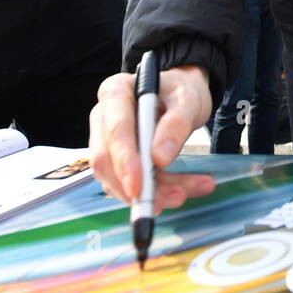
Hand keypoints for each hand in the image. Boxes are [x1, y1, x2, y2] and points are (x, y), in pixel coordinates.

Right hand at [90, 65, 214, 212]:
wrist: (182, 96)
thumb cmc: (180, 92)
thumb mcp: (187, 99)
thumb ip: (176, 123)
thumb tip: (159, 158)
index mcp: (116, 92)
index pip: (115, 130)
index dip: (124, 160)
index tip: (139, 186)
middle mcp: (104, 117)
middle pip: (106, 159)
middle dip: (135, 185)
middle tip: (168, 200)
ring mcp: (107, 141)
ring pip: (116, 178)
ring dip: (150, 193)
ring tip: (182, 194)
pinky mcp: (117, 162)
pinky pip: (128, 184)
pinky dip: (156, 193)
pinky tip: (180, 191)